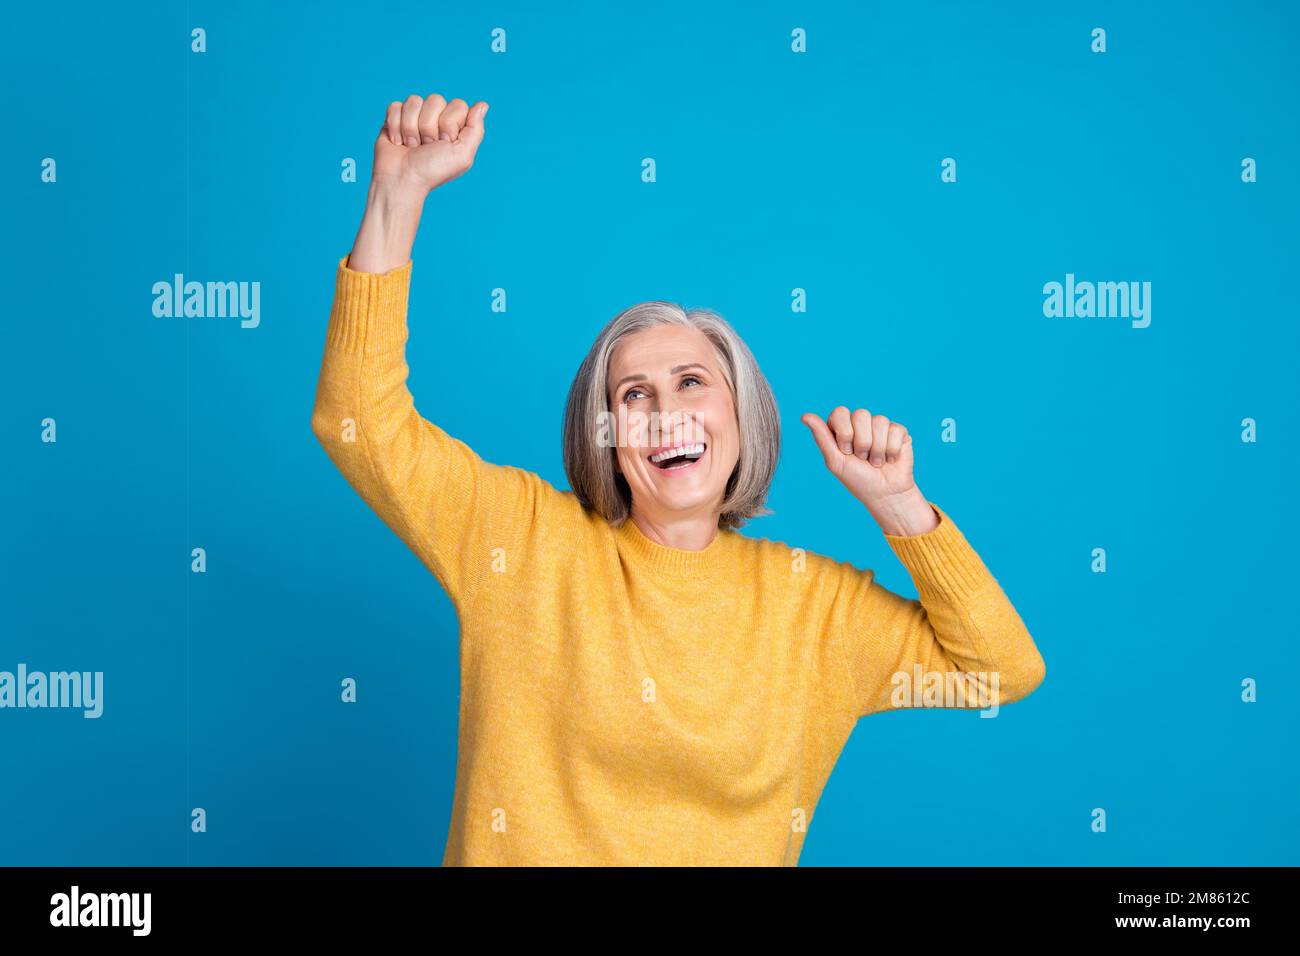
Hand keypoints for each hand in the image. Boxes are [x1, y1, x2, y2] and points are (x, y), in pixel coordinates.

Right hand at [373, 93, 489, 197]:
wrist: (402, 180)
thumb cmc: (433, 171)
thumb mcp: (463, 155)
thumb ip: (476, 129)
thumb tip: (483, 104)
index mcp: (455, 126)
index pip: (458, 104)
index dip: (449, 123)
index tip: (445, 143)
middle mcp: (436, 118)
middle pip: (435, 99)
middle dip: (429, 126)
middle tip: (427, 146)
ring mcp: (415, 117)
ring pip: (414, 101)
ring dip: (411, 128)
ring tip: (412, 146)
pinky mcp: (395, 117)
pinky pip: (395, 106)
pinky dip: (395, 126)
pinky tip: (398, 142)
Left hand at [801, 407, 936, 534]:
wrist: (884, 494)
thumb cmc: (857, 479)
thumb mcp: (835, 461)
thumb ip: (821, 437)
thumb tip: (804, 416)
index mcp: (842, 427)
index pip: (840, 412)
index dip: (844, 433)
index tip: (846, 451)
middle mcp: (861, 423)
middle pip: (861, 414)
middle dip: (862, 442)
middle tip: (862, 458)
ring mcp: (880, 426)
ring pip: (879, 421)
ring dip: (877, 449)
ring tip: (876, 461)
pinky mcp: (898, 431)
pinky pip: (895, 430)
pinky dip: (892, 450)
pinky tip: (890, 459)